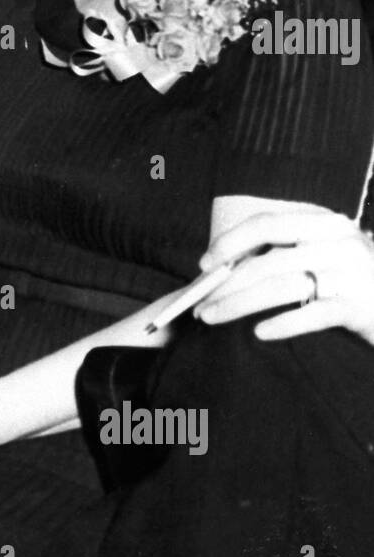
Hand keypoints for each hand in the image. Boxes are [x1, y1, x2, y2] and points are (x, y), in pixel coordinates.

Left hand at [196, 209, 373, 342]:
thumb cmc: (356, 281)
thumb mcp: (327, 253)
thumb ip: (289, 251)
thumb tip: (227, 265)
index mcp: (326, 223)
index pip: (268, 223)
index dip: (231, 242)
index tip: (204, 265)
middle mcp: (339, 242)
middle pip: (268, 260)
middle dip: (227, 284)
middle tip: (200, 304)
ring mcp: (351, 274)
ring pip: (281, 287)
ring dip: (239, 305)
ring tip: (213, 318)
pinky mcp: (359, 307)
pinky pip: (312, 315)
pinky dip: (283, 324)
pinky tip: (260, 333)